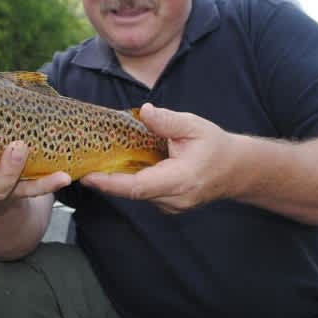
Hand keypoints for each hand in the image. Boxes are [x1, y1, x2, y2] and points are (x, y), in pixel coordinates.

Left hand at [81, 103, 243, 213]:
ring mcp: (171, 206)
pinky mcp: (167, 204)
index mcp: (180, 180)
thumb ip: (167, 121)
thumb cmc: (215, 146)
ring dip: (116, 180)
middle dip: (106, 179)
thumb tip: (145, 112)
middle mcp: (174, 199)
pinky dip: (128, 181)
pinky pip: (142, 193)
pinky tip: (116, 166)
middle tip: (81, 164)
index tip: (89, 177)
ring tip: (94, 162)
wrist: (236, 169)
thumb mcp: (193, 126)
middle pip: (132, 192)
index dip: (111, 183)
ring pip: (136, 194)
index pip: (139, 187)